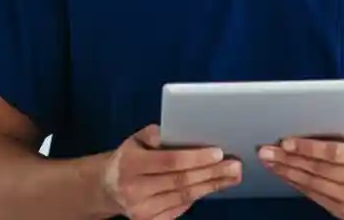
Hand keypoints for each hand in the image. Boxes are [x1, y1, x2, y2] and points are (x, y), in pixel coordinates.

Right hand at [101, 124, 241, 219]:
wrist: (108, 188)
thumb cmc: (129, 158)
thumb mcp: (135, 139)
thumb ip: (154, 133)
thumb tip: (174, 132)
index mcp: (130, 165)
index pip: (169, 162)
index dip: (196, 158)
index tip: (219, 152)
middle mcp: (134, 190)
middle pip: (181, 181)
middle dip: (212, 173)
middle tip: (235, 165)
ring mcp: (142, 210)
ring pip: (184, 196)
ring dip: (212, 186)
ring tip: (232, 176)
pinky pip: (180, 208)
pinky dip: (198, 196)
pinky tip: (213, 186)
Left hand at [258, 126, 343, 218]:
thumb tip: (318, 120)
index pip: (336, 153)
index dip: (309, 147)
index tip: (286, 141)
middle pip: (320, 170)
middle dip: (289, 159)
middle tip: (266, 150)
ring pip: (314, 185)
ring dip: (287, 173)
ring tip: (269, 161)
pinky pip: (315, 197)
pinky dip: (297, 184)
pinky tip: (284, 174)